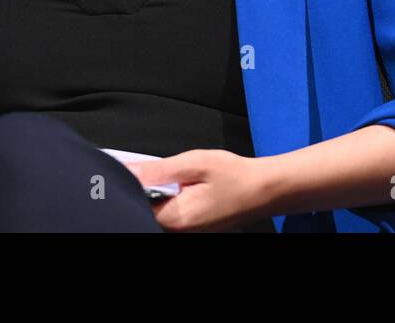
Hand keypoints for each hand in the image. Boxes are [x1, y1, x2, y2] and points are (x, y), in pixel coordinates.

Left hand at [123, 149, 273, 231]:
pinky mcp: (194, 228)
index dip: (130, 186)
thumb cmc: (234, 175)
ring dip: (158, 193)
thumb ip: (159, 170)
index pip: (136, 205)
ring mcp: (187, 232)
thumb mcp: (195, 163)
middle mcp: (179, 231)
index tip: (132, 168)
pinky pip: (171, 214)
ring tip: (176, 177)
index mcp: (175, 218)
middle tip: (158, 169)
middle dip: (145, 189)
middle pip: (145, 210)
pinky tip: (182, 185)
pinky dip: (170, 198)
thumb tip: (128, 171)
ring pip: (158, 212)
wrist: (266, 190)